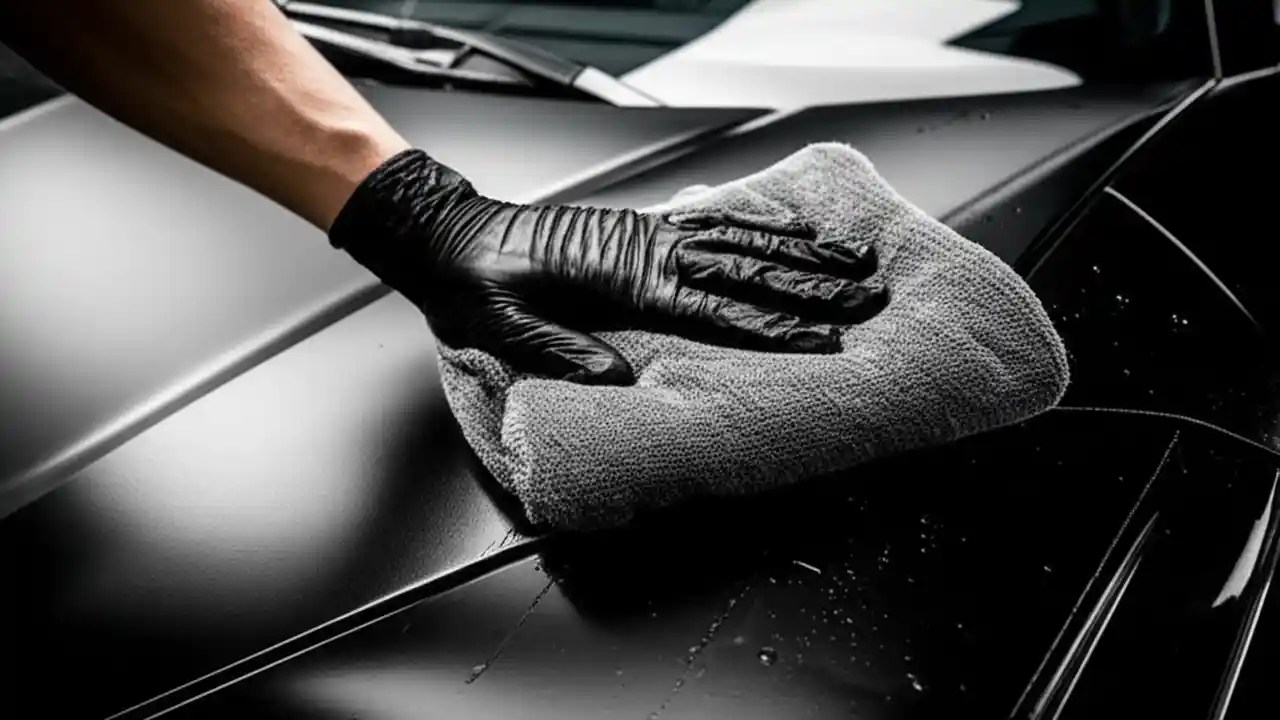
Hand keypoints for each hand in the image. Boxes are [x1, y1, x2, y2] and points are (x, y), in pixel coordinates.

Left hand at [329, 150, 886, 383]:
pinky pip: (705, 219)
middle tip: (862, 298)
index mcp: (622, 282)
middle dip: (807, 287)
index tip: (821, 340)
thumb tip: (619, 379)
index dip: (771, 327)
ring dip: (794, 251)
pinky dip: (750, 220)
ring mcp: (646, 236)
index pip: (714, 311)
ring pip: (735, 241)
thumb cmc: (478, 286)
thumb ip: (561, 350)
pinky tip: (786, 224)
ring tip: (846, 258)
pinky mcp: (639, 228)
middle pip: (741, 271)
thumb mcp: (505, 328)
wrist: (453, 239)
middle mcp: (646, 254)